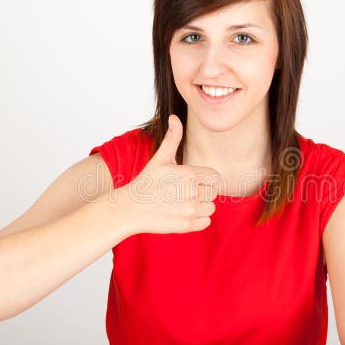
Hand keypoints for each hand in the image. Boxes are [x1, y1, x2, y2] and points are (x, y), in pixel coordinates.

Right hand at [121, 114, 224, 234]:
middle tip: (184, 192)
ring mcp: (190, 210)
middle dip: (203, 191)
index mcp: (189, 174)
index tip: (192, 181)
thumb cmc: (146, 182)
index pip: (214, 177)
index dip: (205, 178)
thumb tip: (175, 117)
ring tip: (183, 202)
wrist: (130, 208)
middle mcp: (192, 193)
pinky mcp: (187, 226)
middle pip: (213, 192)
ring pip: (211, 207)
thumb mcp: (160, 158)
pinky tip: (184, 213)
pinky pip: (206, 222)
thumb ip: (173, 138)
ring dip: (201, 206)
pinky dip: (199, 220)